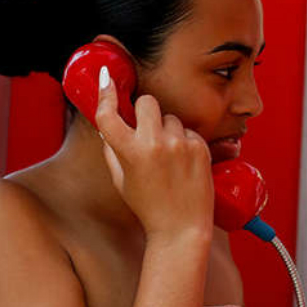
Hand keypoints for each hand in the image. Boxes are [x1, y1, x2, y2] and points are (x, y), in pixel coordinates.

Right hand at [95, 72, 213, 237]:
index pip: (110, 114)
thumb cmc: (149, 207)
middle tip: (147, 129)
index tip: (106, 78)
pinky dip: (185, 141)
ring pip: (170, 117)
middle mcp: (155, 144)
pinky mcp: (200, 147)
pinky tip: (184, 163)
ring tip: (169, 157)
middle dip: (145, 110)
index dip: (106, 93)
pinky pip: (188, 131)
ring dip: (168, 129)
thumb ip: (113, 150)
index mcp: (130, 152)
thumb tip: (109, 124)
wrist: (182, 229)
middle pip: (148, 101)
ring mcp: (180, 144)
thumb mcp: (121, 180)